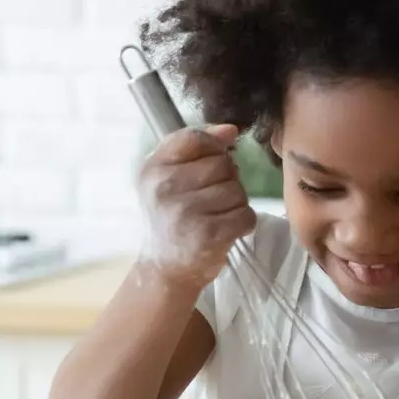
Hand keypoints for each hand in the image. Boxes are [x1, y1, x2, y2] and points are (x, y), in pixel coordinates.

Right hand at [136, 124, 255, 292]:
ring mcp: (185, 212)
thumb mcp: (168, 177)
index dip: (214, 146)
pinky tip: (225, 230)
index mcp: (152, 169)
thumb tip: (231, 129)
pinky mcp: (207, 235)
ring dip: (235, 203)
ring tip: (215, 216)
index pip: (194, 139)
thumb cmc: (171, 216)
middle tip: (210, 199)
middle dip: (226, 180)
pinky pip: (246, 215)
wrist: (164, 268)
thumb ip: (196, 147)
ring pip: (237, 189)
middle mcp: (164, 188)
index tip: (214, 160)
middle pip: (223, 164)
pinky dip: (243, 223)